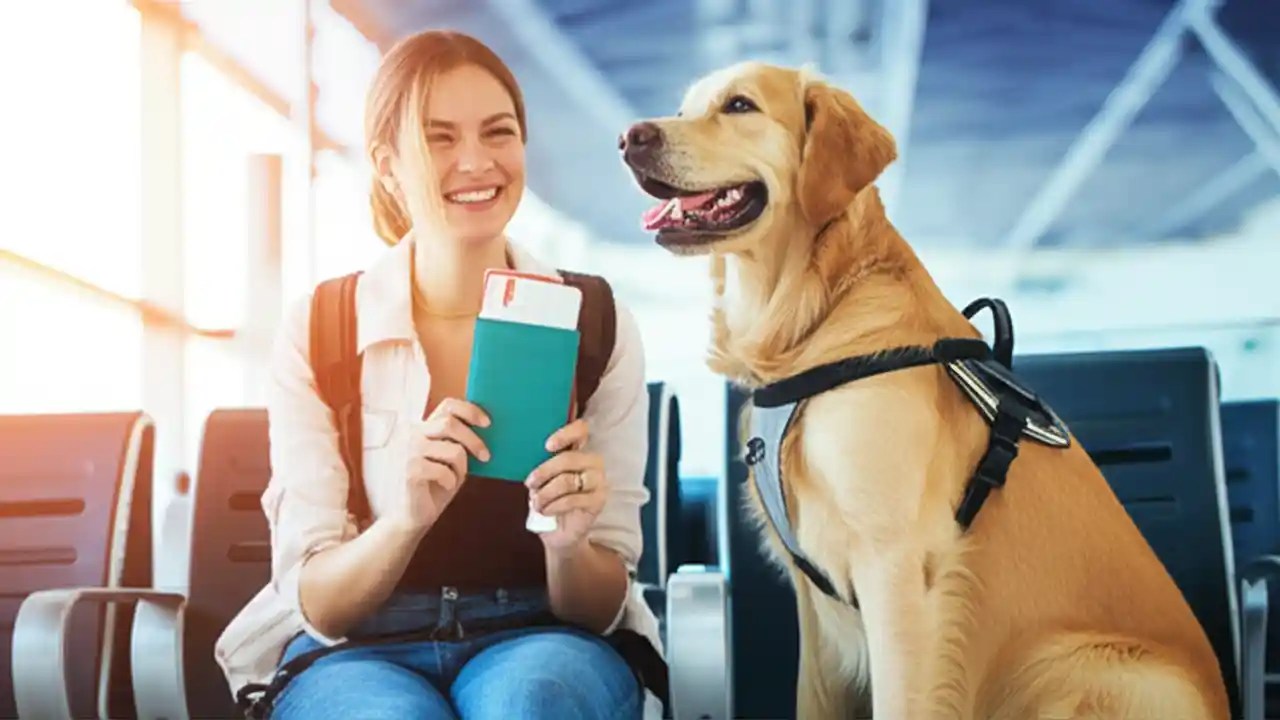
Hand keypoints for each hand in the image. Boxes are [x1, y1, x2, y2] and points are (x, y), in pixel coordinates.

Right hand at [385, 398, 489, 534]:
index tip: (488, 423)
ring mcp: (408, 451)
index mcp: (424, 427)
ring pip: (452, 449)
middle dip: (474, 440)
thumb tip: (488, 429)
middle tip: (486, 456)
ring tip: (454, 477)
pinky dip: (450, 480)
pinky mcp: (410, 470)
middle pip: (450, 423)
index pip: (448, 405)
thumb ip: (460, 441)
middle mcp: (413, 434)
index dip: (470, 410)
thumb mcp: (451, 458)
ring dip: (461, 467)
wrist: (412, 515)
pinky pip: (444, 470)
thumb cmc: (435, 485)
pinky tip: (444, 485)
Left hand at [524, 419, 607, 551]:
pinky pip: (572, 499)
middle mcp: (593, 463)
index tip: (547, 446)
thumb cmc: (549, 502)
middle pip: (569, 458)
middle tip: (530, 483)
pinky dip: (553, 506)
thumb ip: (541, 464)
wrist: (558, 534)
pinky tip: (546, 511)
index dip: (565, 434)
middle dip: (544, 471)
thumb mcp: (541, 480)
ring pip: (568, 480)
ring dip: (546, 493)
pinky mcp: (599, 500)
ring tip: (536, 503)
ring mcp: (599, 481)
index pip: (581, 430)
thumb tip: (526, 453)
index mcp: (578, 451)